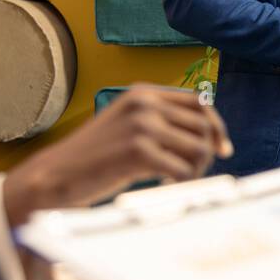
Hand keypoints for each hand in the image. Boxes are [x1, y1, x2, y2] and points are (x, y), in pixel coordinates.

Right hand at [2, 85, 232, 225]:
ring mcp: (142, 124)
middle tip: (192, 173)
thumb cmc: (97, 157)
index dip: (215, 127)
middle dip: (206, 153)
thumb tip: (212, 137)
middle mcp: (144, 103)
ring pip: (198, 148)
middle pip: (203, 126)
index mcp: (143, 93)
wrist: (56, 175)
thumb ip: (163, 123)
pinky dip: (181, 183)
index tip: (222, 149)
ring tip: (176, 180)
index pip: (199, 102)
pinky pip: (183, 170)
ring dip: (196, 170)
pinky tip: (163, 187)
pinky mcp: (139, 150)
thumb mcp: (130, 126)